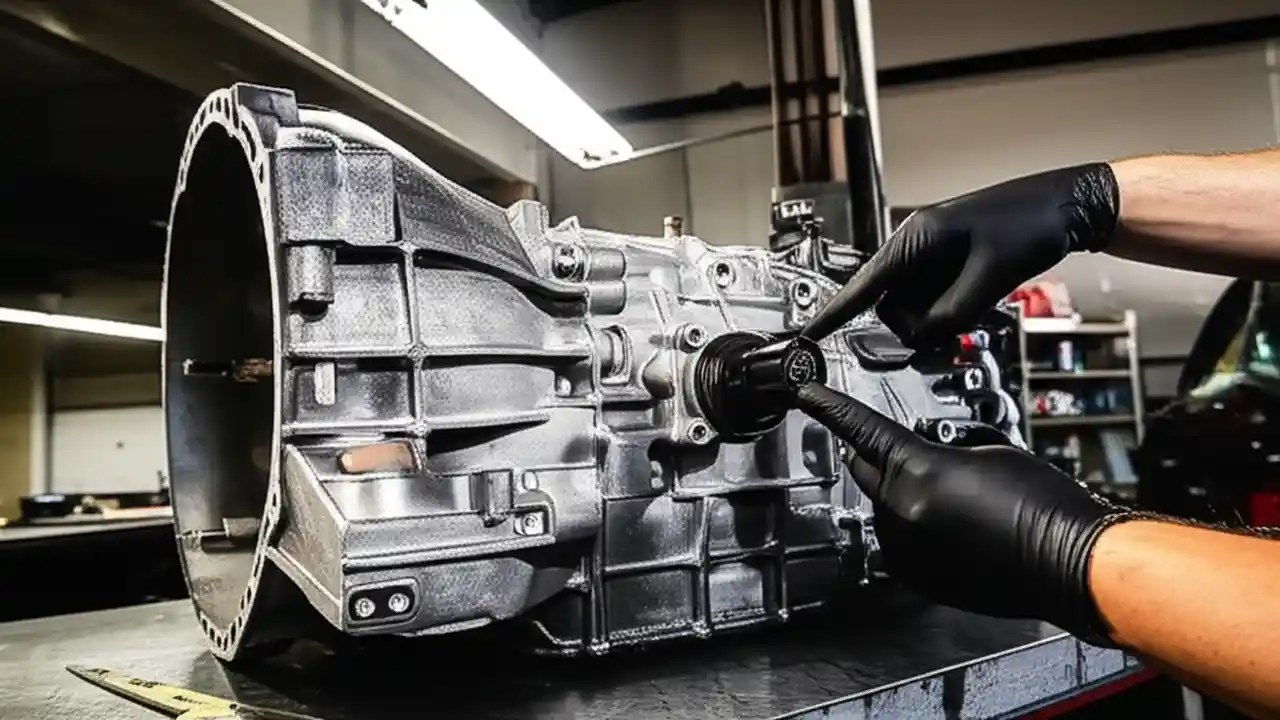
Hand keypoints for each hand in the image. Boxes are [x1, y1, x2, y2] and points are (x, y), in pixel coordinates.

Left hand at [796, 382, 1129, 643]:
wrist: (1070, 563)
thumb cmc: (1044, 507)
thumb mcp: (991, 452)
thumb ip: (941, 448)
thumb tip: (924, 451)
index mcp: (917, 471)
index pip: (860, 430)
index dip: (831, 409)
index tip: (809, 395)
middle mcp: (901, 511)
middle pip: (866, 469)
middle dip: (879, 456)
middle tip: (911, 451)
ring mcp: (906, 548)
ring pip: (882, 507)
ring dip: (904, 496)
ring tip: (958, 501)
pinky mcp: (917, 576)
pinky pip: (900, 541)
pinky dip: (917, 529)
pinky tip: (957, 528)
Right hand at [802, 163, 1119, 347]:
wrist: (1069, 208)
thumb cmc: (1030, 225)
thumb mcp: (989, 277)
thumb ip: (949, 314)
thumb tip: (920, 337)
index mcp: (916, 238)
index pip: (863, 284)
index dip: (835, 313)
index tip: (810, 334)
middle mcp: (918, 246)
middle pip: (891, 303)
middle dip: (914, 324)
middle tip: (949, 330)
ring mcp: (934, 256)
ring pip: (914, 305)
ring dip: (936, 320)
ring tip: (974, 311)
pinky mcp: (950, 265)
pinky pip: (934, 299)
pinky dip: (949, 313)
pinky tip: (977, 305)